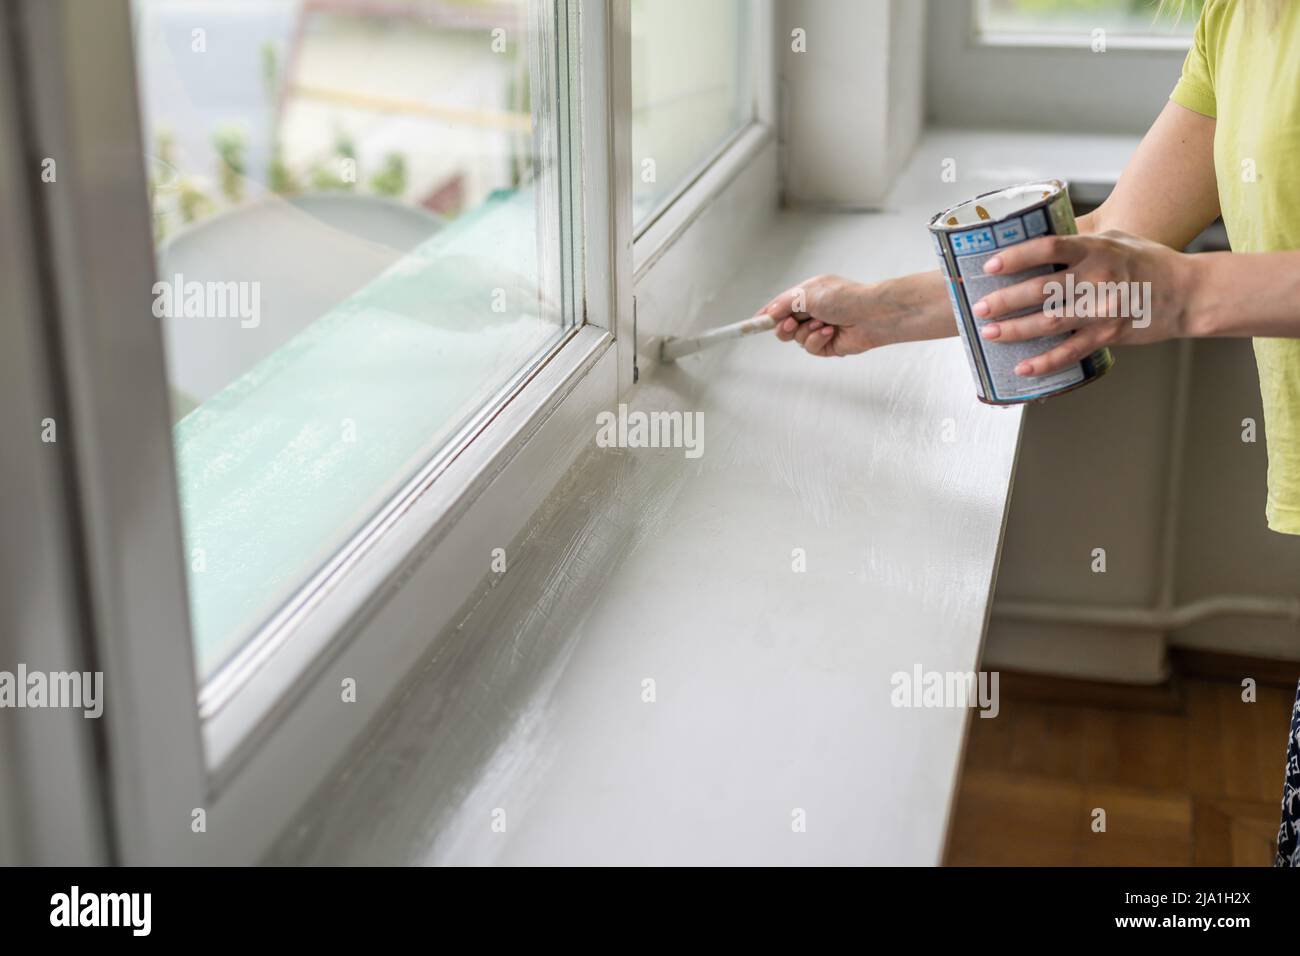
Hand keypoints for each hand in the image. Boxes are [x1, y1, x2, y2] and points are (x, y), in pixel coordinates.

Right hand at [760, 274, 898, 357]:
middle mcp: (813, 311)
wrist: (872, 314)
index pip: (781, 305)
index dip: (767, 314)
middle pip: (784, 325)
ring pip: (796, 338)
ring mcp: (819, 328)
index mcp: (808, 294)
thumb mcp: (808, 293)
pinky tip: (829, 332)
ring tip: (821, 323)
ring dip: (806, 332)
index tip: (752, 323)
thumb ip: (785, 303)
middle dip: (784, 326)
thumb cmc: (846, 297)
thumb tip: (769, 313)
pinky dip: (817, 340)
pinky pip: (810, 347)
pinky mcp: (827, 345)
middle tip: (790, 324)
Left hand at [974, 230, 1194, 376]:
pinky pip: (1071, 352)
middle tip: (978, 307)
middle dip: (1005, 300)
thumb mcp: (1116, 239)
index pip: (1049, 248)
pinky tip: (1022, 368)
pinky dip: (1045, 362)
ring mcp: (1104, 308)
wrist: (1189, 293)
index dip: (1016, 257)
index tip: (990, 266)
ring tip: (989, 332)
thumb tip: (1038, 241)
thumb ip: (1080, 241)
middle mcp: (1099, 277)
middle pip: (1042, 289)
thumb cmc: (1148, 262)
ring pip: (1050, 322)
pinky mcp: (1110, 334)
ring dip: (1015, 329)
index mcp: (1097, 249)